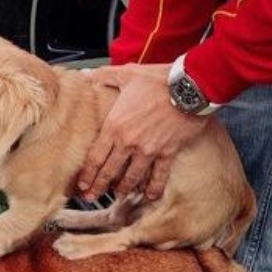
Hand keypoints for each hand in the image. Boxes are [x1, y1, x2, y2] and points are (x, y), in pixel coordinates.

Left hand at [74, 64, 209, 200]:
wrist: (190, 87)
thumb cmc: (159, 79)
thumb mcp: (127, 74)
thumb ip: (105, 76)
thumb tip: (87, 74)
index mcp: (115, 125)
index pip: (95, 156)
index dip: (87, 173)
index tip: (82, 184)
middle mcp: (129, 142)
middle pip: (109, 171)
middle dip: (99, 186)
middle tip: (91, 197)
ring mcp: (149, 150)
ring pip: (132, 177)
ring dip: (124, 189)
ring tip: (119, 195)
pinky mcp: (167, 153)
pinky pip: (158, 175)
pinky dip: (154, 188)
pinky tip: (150, 196)